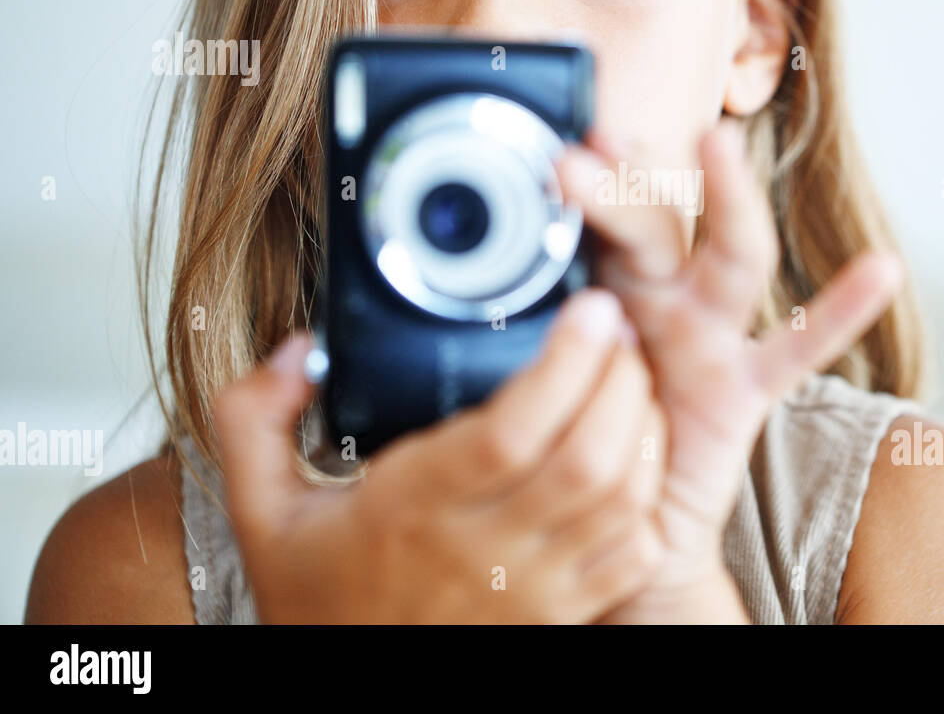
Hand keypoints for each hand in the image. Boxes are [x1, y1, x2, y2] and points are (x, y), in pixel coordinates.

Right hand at [212, 289, 666, 622]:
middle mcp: (480, 552)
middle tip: (617, 326)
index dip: (565, 364)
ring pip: (622, 499)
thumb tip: (294, 352)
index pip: (509, 433)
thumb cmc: (318, 602)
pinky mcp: (562, 614)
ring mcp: (531, 590)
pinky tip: (634, 451)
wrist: (345, 696)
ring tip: (629, 373)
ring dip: (642, 425)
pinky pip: (634, 551)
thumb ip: (254, 420)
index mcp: (410, 510)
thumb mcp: (260, 511)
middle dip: (620, 378)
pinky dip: (648, 493)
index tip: (589, 309)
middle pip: (587, 457)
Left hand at [557, 120, 902, 621]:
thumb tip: (431, 293)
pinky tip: (881, 270)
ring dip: (725, 201)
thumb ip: (514, 329)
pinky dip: (840, 311)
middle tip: (589, 150)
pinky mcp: (747, 388)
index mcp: (605, 292)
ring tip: (717, 145)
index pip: (595, 224)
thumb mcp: (536, 373)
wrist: (619, 519)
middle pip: (656, 226)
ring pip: (729, 260)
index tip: (546, 149)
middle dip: (627, 186)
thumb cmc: (576, 435)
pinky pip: (798, 350)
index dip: (578, 186)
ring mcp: (711, 337)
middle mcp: (661, 301)